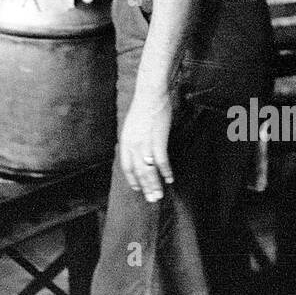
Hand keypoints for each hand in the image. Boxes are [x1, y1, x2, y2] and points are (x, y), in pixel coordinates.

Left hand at [119, 87, 173, 201]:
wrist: (150, 94)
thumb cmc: (144, 108)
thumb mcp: (133, 126)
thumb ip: (134, 141)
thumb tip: (140, 154)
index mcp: (125, 142)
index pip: (126, 167)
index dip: (132, 179)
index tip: (138, 189)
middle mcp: (133, 145)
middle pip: (138, 172)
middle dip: (146, 187)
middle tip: (152, 199)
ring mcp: (144, 143)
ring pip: (149, 170)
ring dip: (155, 184)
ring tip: (160, 195)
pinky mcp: (157, 140)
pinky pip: (161, 161)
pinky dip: (166, 171)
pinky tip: (170, 178)